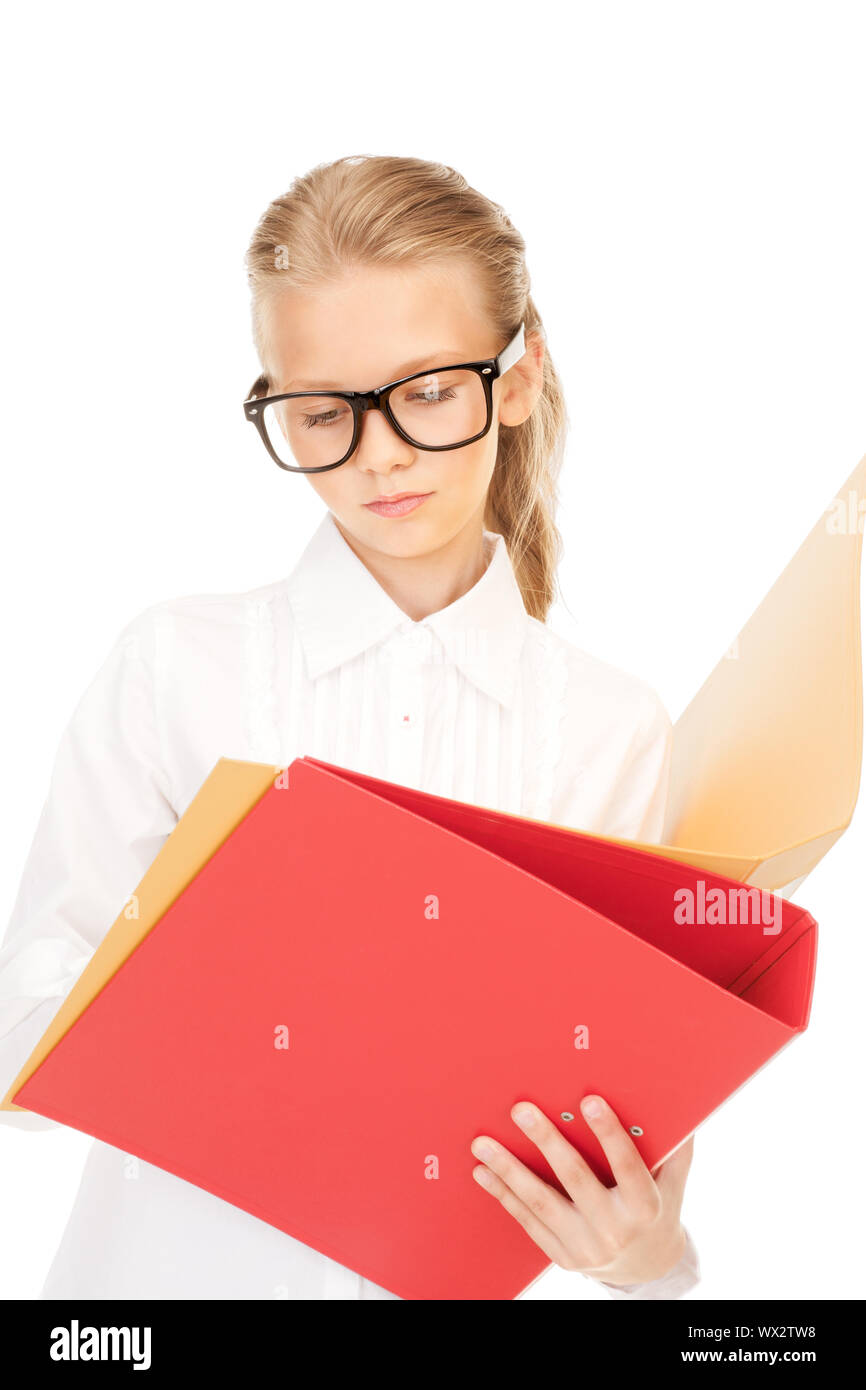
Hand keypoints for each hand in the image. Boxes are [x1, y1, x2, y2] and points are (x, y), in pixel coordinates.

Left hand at [470, 1095, 693, 1286]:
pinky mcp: (563, 1256)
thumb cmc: (658, 1209)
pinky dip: (504, 1195)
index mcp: (645, 1207)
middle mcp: (614, 1230)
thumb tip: (679, 1103)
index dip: (609, 1132)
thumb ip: (674, 1147)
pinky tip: (484, 1172)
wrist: (646, 1268)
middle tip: (521, 1110)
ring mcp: (586, 1247)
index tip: (589, 1100)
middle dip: (546, 1141)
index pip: (627, 1165)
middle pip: (575, 1179)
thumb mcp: (673, 1182)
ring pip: (541, 1203)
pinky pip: (529, 1221)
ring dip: (508, 1170)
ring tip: (483, 1144)